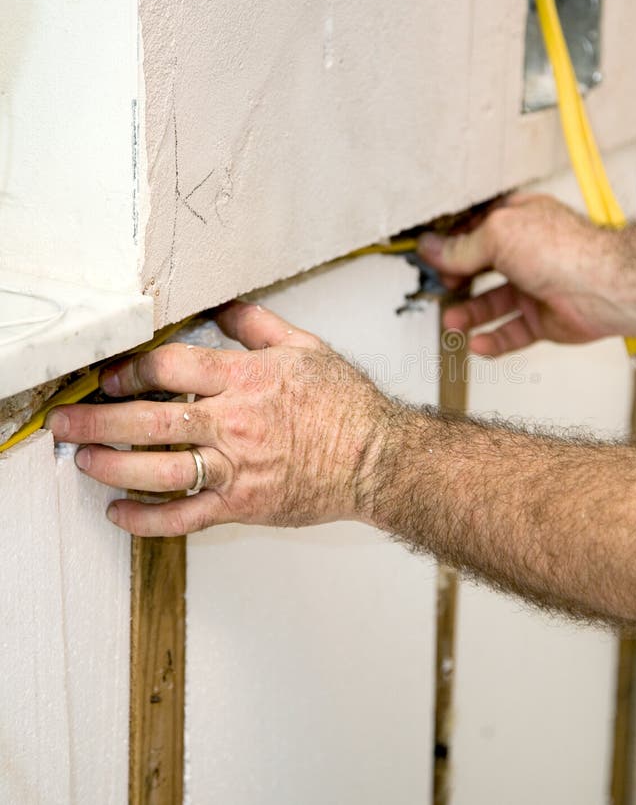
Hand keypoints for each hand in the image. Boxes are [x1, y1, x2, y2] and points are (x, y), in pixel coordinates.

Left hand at [44, 302, 392, 535]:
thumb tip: (223, 306)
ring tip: (83, 460)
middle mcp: (233, 423)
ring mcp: (236, 468)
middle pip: (149, 421)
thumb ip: (257, 324)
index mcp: (245, 379)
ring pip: (158, 471)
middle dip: (98, 420)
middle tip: (67, 420)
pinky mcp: (242, 504)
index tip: (114, 378)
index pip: (169, 368)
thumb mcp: (305, 348)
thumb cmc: (345, 405)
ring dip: (110, 466)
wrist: (377, 458)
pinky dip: (146, 520)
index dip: (130, 371)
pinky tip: (119, 513)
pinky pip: (184, 518)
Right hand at [417, 193, 628, 354]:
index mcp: (517, 222)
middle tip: (441, 288)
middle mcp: (525, 253)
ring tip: (452, 323)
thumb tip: (431, 248)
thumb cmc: (564, 251)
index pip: (474, 230)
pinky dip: (492, 340)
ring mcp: (534, 287)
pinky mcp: (542, 320)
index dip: (450, 244)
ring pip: (491, 303)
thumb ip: (461, 247)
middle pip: (479, 268)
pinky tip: (478, 343)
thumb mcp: (498, 235)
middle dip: (456, 280)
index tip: (427, 257)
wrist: (605, 289)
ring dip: (468, 314)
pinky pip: (510, 332)